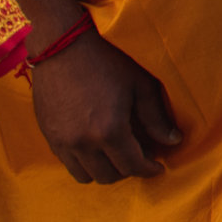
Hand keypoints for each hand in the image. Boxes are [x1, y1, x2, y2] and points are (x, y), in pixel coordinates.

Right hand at [30, 31, 182, 183]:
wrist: (61, 46)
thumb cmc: (107, 60)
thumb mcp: (140, 84)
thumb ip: (156, 117)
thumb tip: (173, 141)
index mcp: (109, 130)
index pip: (132, 166)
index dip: (149, 169)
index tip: (159, 166)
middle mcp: (82, 143)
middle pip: (109, 176)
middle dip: (128, 170)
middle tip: (140, 155)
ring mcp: (61, 141)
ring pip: (85, 175)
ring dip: (104, 169)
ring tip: (117, 152)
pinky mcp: (47, 136)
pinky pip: (67, 163)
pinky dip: (84, 162)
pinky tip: (96, 145)